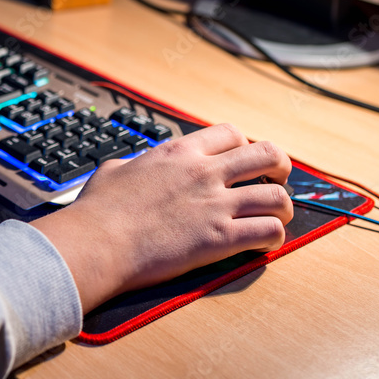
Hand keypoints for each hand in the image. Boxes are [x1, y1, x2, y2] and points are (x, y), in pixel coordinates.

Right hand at [32, 124, 293, 311]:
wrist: (96, 243)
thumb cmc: (97, 212)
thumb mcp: (112, 171)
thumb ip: (132, 165)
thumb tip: (130, 168)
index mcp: (178, 152)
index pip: (230, 134)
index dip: (244, 145)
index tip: (242, 161)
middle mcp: (204, 173)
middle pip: (267, 155)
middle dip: (279, 167)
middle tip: (275, 180)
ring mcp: (215, 205)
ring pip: (277, 196)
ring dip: (282, 207)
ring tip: (276, 217)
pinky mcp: (220, 238)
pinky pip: (269, 232)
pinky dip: (274, 238)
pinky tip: (264, 244)